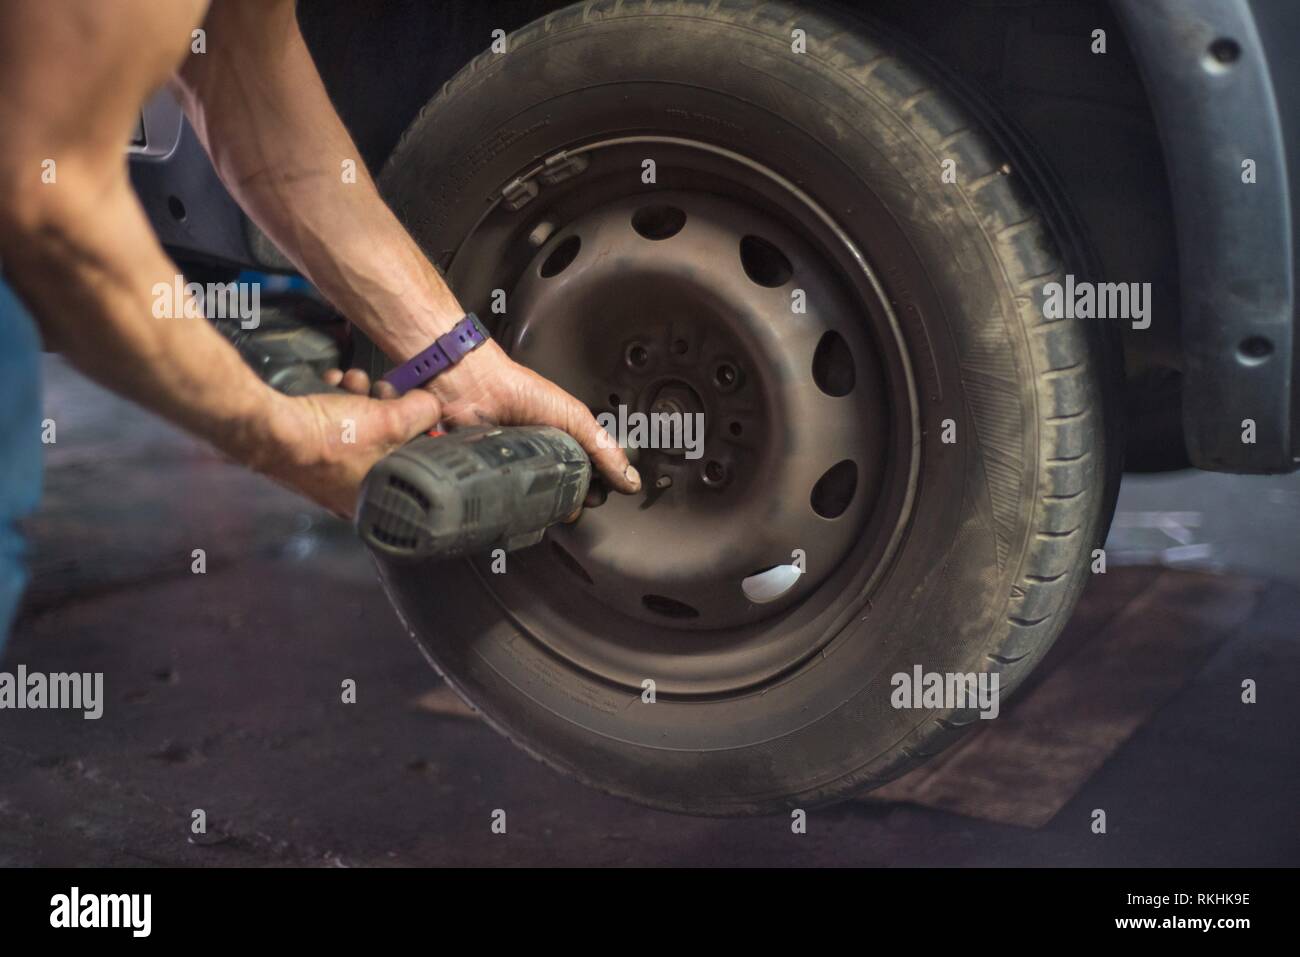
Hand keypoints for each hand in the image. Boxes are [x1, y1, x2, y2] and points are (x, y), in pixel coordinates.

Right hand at [259, 385, 442, 518]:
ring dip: (360, 393)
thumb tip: (433, 405)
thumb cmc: (331, 437)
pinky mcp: (309, 445)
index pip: (412, 464)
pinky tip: (333, 382)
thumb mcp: (392, 423)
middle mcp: (349, 490)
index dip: (416, 431)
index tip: (414, 410)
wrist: (271, 427)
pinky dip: (335, 395)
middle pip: (385, 441)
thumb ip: (422, 414)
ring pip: (359, 424)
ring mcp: (326, 469)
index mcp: (373, 499)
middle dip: (386, 406)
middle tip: (382, 391)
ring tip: (353, 382)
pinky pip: (333, 418)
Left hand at [329, 344, 641, 494]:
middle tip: (578, 499)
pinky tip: (526, 505)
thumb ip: (605, 449)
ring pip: (541, 503)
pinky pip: (512, 504)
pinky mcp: (497, 481)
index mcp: (567, 442)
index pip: (592, 477)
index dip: (598, 489)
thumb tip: (631, 481)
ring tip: (554, 503)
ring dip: (550, 508)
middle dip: (576, 501)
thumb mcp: (576, 419)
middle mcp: (545, 458)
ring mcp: (520, 470)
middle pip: (569, 494)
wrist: (474, 391)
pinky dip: (521, 508)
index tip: (600, 495)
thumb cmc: (521, 391)